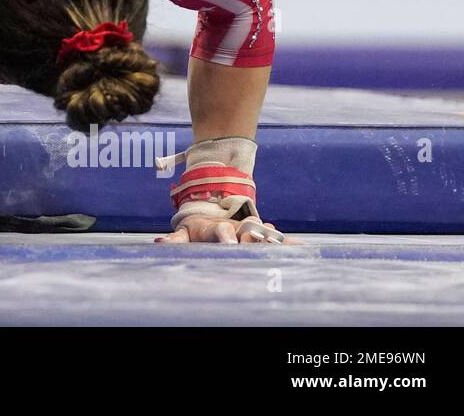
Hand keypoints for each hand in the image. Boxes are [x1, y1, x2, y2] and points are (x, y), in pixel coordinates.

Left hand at [155, 214, 291, 243]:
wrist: (215, 214)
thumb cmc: (198, 231)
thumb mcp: (185, 234)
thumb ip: (174, 240)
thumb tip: (159, 242)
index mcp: (216, 229)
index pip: (221, 231)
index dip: (225, 237)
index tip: (229, 243)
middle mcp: (236, 228)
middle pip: (247, 230)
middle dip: (254, 237)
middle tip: (260, 244)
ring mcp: (250, 231)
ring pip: (265, 233)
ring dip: (275, 239)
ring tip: (290, 247)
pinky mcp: (262, 236)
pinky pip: (278, 240)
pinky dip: (290, 244)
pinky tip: (304, 249)